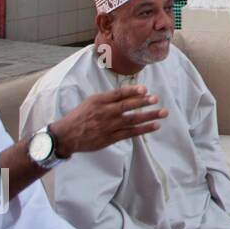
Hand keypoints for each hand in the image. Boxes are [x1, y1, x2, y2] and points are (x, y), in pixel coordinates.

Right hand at [51, 87, 168, 157]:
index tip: (145, 90)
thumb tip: (131, 93)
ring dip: (149, 116)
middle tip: (156, 99)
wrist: (66, 136)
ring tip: (163, 112)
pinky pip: (130, 133)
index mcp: (98, 100)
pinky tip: (155, 126)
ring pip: (131, 120)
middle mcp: (104, 112)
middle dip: (142, 102)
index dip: (132, 91)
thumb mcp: (91, 102)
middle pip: (126, 106)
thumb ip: (109, 98)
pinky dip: (143, 129)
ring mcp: (108, 126)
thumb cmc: (81, 116)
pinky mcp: (110, 138)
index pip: (118, 94)